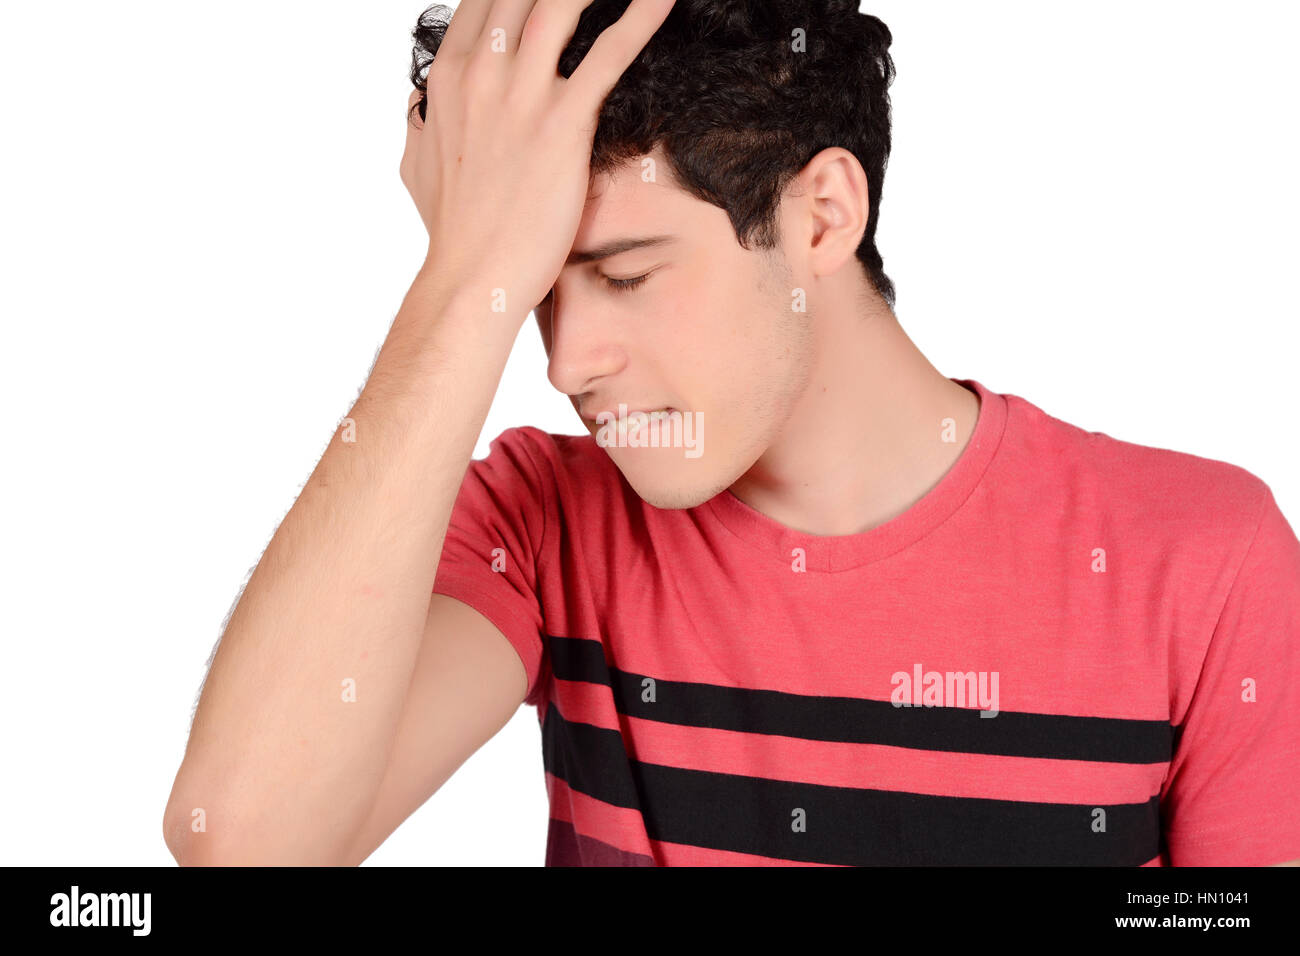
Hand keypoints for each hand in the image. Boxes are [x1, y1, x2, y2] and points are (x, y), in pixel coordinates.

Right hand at [399, 0, 675, 315]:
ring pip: (559, 4)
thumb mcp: (418, 165)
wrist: (473, 277)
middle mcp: (482, 74)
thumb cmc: (452, 230)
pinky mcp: (562, 124)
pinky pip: (610, 54)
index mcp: (449, 77)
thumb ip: (422, 122)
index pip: (484, 1)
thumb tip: (420, 106)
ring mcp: (521, 96)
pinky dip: (642, 16)